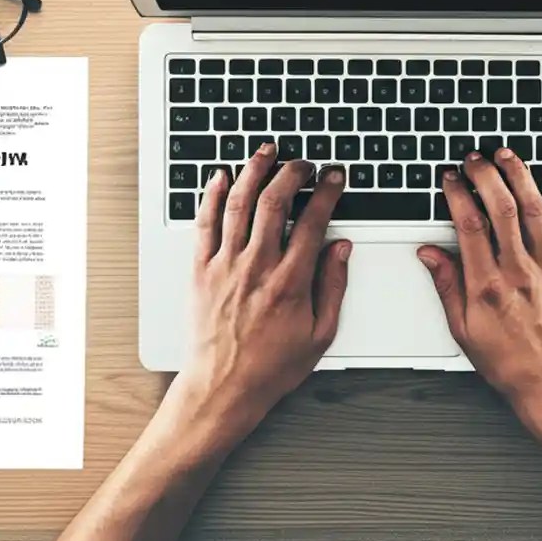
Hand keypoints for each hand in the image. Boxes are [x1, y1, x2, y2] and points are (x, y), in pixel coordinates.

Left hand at [176, 144, 350, 433]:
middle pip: (274, 203)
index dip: (326, 192)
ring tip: (266, 152)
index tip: (333, 177)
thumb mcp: (319, 334)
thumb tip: (341, 249)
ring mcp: (225, 266)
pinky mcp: (200, 270)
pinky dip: (211, 196)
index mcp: (290, 283)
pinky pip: (204, 223)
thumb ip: (333, 287)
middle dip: (292, 173)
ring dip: (253, 171)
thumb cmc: (271, 367)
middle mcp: (256, 268)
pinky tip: (220, 177)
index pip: (313, 222)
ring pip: (238, 204)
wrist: (222, 388)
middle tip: (303, 163)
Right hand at [417, 148, 541, 405]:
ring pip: (534, 209)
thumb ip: (446, 286)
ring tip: (506, 156)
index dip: (457, 193)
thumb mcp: (463, 329)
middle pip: (502, 207)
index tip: (450, 178)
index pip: (469, 224)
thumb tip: (429, 253)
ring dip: (519, 176)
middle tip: (474, 158)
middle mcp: (519, 271)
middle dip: (486, 174)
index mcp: (487, 285)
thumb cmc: (507, 361)